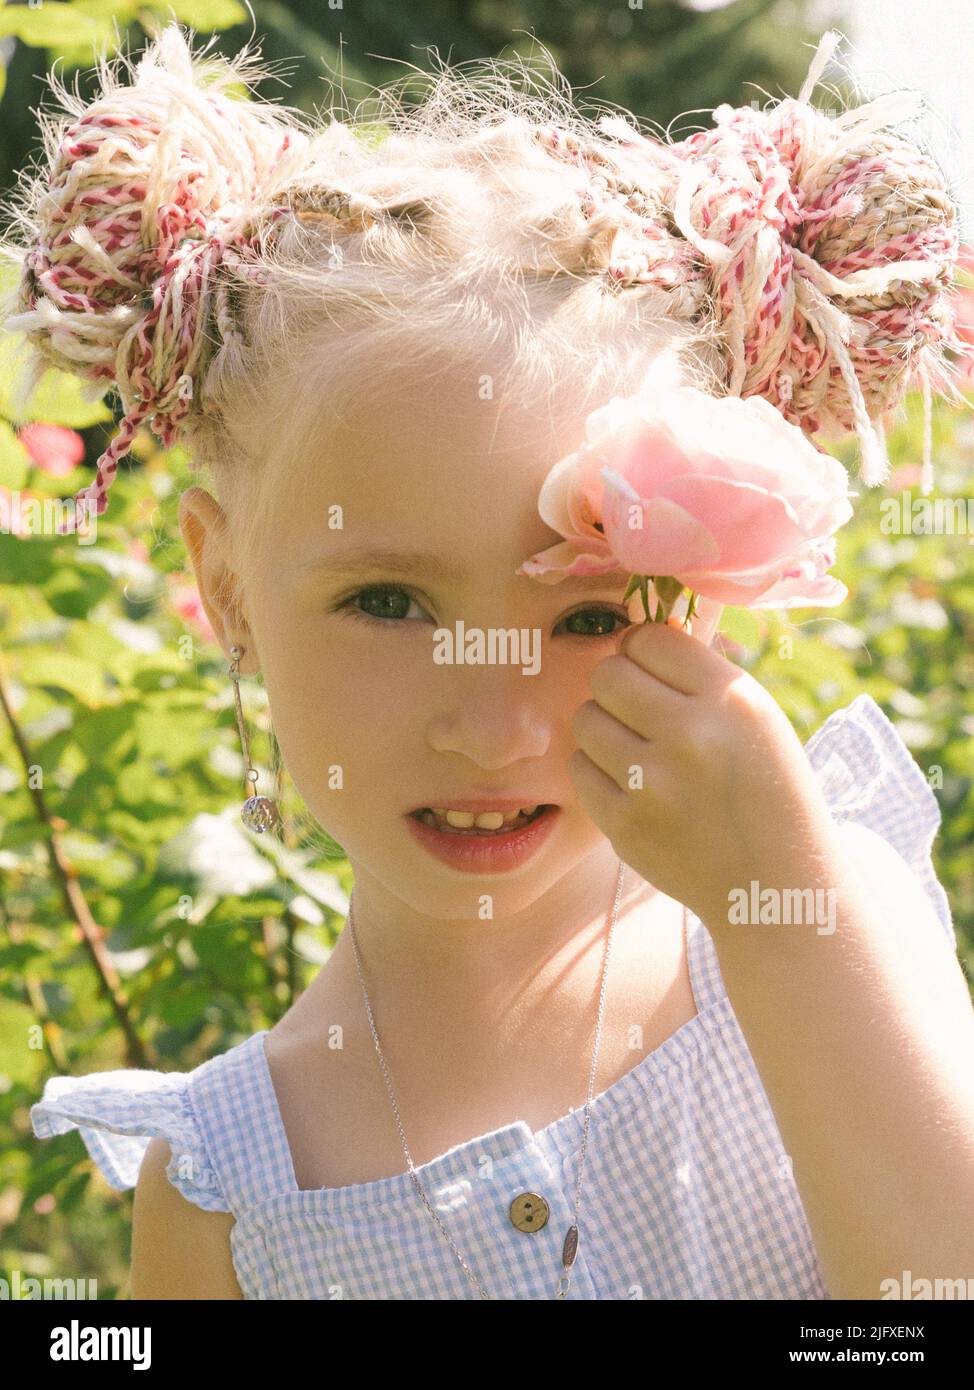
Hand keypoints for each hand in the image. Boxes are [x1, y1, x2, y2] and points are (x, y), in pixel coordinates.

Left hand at [569, 618, 836, 924]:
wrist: (773, 881)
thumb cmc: (762, 786)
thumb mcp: (755, 717)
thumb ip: (697, 674)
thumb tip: (633, 634)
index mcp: (730, 700)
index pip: (650, 638)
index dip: (643, 650)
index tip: (652, 671)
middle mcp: (691, 736)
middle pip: (607, 673)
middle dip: (617, 685)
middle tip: (637, 709)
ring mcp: (653, 783)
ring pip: (585, 718)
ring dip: (603, 727)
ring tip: (635, 747)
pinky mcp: (625, 825)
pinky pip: (579, 767)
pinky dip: (597, 771)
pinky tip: (630, 782)